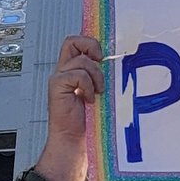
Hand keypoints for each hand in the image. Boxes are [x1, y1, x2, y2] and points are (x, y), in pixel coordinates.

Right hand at [30, 34, 102, 180]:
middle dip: (91, 47)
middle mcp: (65, 70)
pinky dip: (87, 85)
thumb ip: (104, 76)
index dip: (91, 42)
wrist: (75, 140)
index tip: (106, 55)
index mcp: (74, 69)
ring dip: (95, 75)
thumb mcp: (101, 92)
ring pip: (80, 59)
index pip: (78, 43)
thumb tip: (122, 63)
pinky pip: (76, 74)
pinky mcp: (56, 86)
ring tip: (97, 92)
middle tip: (101, 63)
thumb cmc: (89, 119)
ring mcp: (59, 78)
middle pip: (72, 41)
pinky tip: (88, 98)